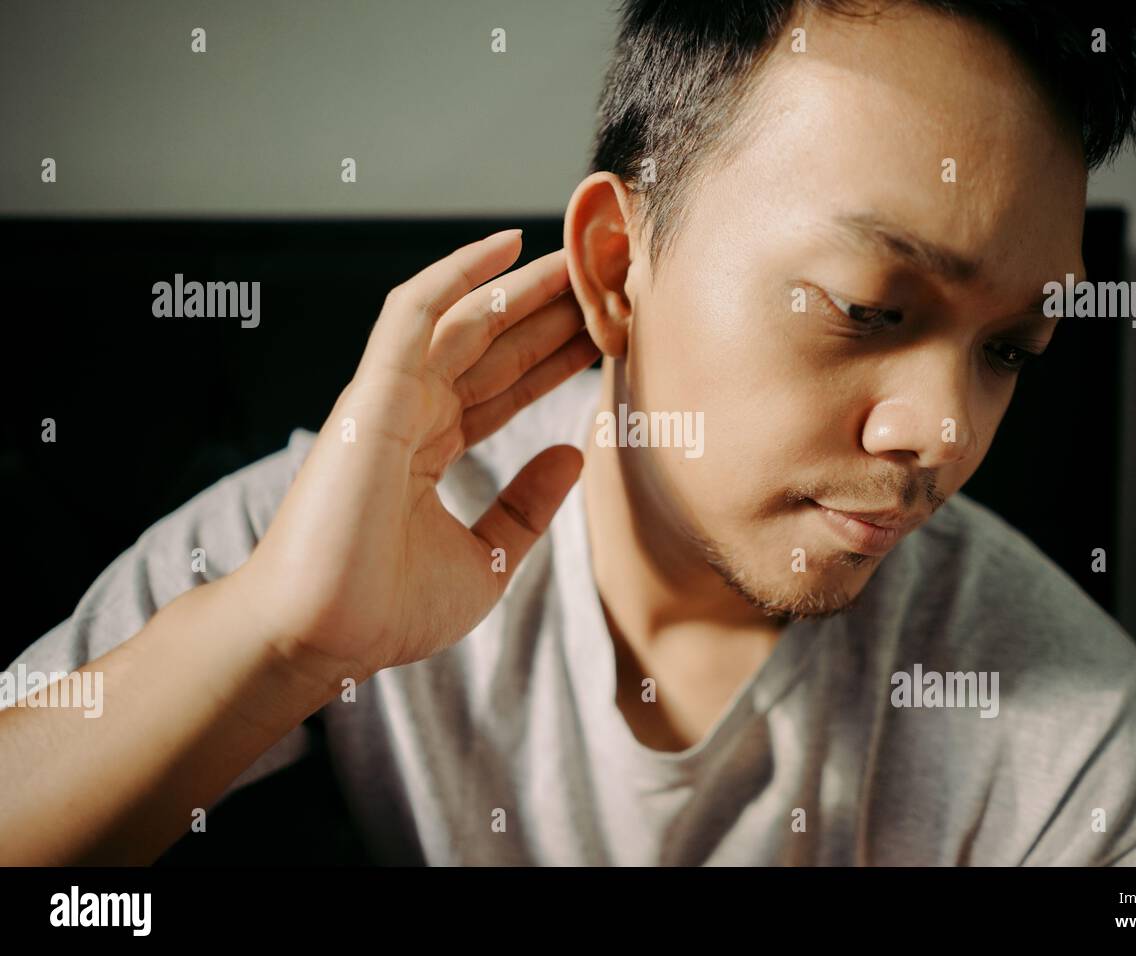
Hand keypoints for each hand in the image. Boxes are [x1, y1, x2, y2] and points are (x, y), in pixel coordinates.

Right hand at [233, 229, 598, 680]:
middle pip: (492, 347)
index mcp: (429, 449)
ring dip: (521, 287)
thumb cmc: (386, 610)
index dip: (552, 360)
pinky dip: (459, 273)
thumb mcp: (489, 560)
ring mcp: (390, 398)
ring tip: (577, 256)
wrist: (321, 636)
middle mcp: (410, 414)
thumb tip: (573, 453)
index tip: (603, 337)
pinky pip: (418, 313)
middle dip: (546, 315)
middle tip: (603, 282)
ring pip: (464, 320)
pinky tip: (507, 245)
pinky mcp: (373, 391)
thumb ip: (528, 506)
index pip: (503, 389)